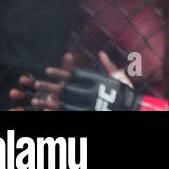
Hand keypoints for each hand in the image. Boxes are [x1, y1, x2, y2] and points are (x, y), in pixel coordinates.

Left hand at [17, 52, 167, 110]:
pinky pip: (67, 113)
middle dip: (49, 85)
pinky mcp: (85, 114)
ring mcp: (87, 105)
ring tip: (35, 99)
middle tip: (36, 83)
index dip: (59, 72)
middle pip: (64, 88)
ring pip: (62, 103)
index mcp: (96, 80)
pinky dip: (55, 112)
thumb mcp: (118, 76)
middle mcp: (89, 92)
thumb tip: (101, 53)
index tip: (48, 70)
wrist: (132, 109)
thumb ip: (108, 65)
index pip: (73, 74)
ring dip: (47, 101)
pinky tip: (45, 111)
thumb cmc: (125, 91)